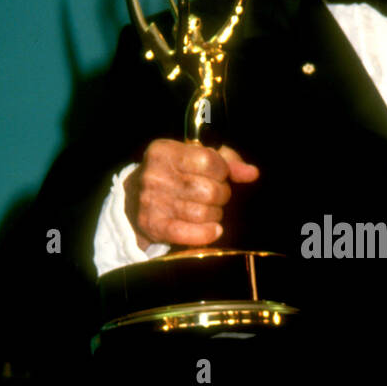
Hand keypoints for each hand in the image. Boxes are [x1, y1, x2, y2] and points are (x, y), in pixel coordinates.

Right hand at [124, 139, 259, 250]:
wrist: (134, 200)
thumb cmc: (173, 175)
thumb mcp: (194, 157)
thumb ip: (227, 161)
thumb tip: (251, 173)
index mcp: (164, 152)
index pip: (209, 160)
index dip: (222, 171)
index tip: (218, 175)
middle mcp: (154, 175)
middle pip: (210, 190)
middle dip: (221, 196)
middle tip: (214, 196)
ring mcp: (151, 201)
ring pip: (203, 213)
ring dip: (214, 215)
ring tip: (207, 210)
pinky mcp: (153, 225)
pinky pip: (189, 233)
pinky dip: (207, 233)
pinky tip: (212, 229)